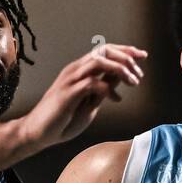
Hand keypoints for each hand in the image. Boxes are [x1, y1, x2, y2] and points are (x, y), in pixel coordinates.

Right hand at [19, 44, 146, 148]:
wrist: (39, 132)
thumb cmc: (63, 119)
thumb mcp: (90, 102)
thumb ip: (103, 89)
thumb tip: (119, 79)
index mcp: (80, 70)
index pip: (105, 50)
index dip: (126, 51)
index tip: (142, 56)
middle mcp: (75, 70)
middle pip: (104, 50)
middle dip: (126, 57)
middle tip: (139, 74)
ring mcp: (70, 80)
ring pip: (99, 61)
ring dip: (120, 69)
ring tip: (133, 82)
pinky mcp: (68, 93)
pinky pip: (92, 83)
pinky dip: (108, 89)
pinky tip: (116, 99)